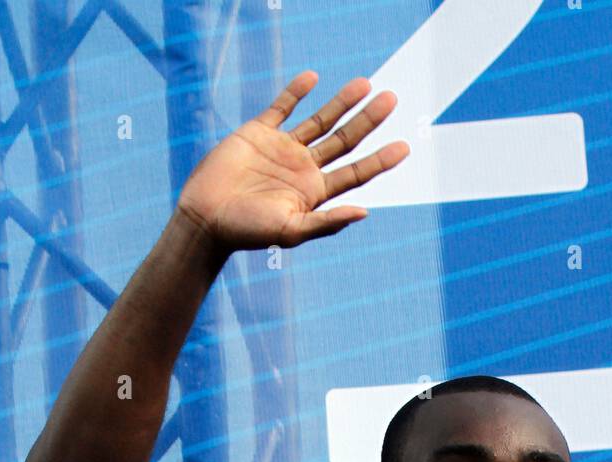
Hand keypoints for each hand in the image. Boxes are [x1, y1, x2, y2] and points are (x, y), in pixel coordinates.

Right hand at [177, 70, 408, 250]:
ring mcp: (283, 149)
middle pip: (344, 140)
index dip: (380, 161)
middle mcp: (304, 169)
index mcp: (315, 193)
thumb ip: (326, 221)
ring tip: (366, 84)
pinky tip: (313, 78)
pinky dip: (295, 92)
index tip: (405, 147)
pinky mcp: (258, 133)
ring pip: (320, 120)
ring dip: (341, 102)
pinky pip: (281, 108)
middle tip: (392, 98)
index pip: (356, 172)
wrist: (206, 217)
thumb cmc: (248, 231)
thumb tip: (365, 212)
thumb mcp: (291, 232)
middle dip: (368, 120)